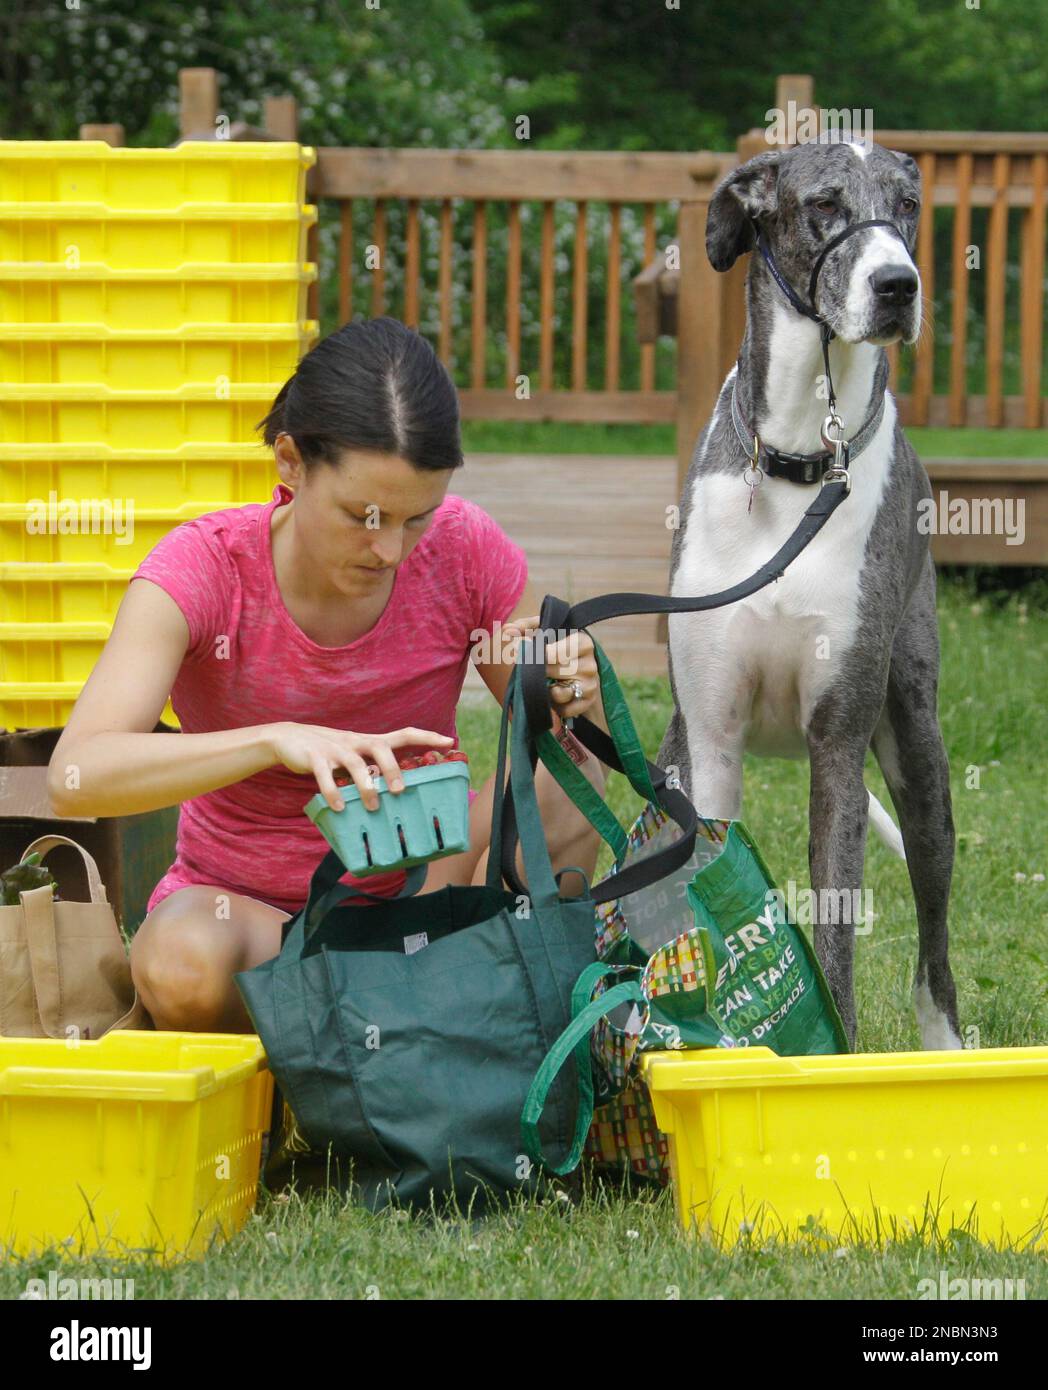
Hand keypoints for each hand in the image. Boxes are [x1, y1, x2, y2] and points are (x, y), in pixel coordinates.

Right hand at [268, 722, 454, 811]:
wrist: (288, 738)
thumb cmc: (329, 752)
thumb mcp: (354, 754)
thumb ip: (372, 767)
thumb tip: (396, 791)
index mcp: (368, 741)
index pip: (403, 734)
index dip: (427, 736)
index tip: (450, 741)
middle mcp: (355, 742)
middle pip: (381, 748)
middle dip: (393, 768)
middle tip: (400, 790)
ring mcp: (334, 749)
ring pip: (355, 764)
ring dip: (366, 786)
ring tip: (373, 807)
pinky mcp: (314, 757)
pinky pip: (325, 775)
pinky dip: (332, 791)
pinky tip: (339, 807)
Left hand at [502, 615, 602, 722]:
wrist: (579, 669)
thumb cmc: (558, 647)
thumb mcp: (544, 632)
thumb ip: (526, 627)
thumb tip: (508, 630)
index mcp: (582, 642)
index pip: (552, 653)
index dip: (533, 655)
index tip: (522, 652)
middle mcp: (590, 664)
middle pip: (552, 672)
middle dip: (537, 672)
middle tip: (533, 668)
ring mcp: (590, 685)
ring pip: (558, 693)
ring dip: (546, 690)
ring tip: (547, 681)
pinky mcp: (587, 702)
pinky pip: (564, 709)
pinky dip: (554, 705)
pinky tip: (554, 694)